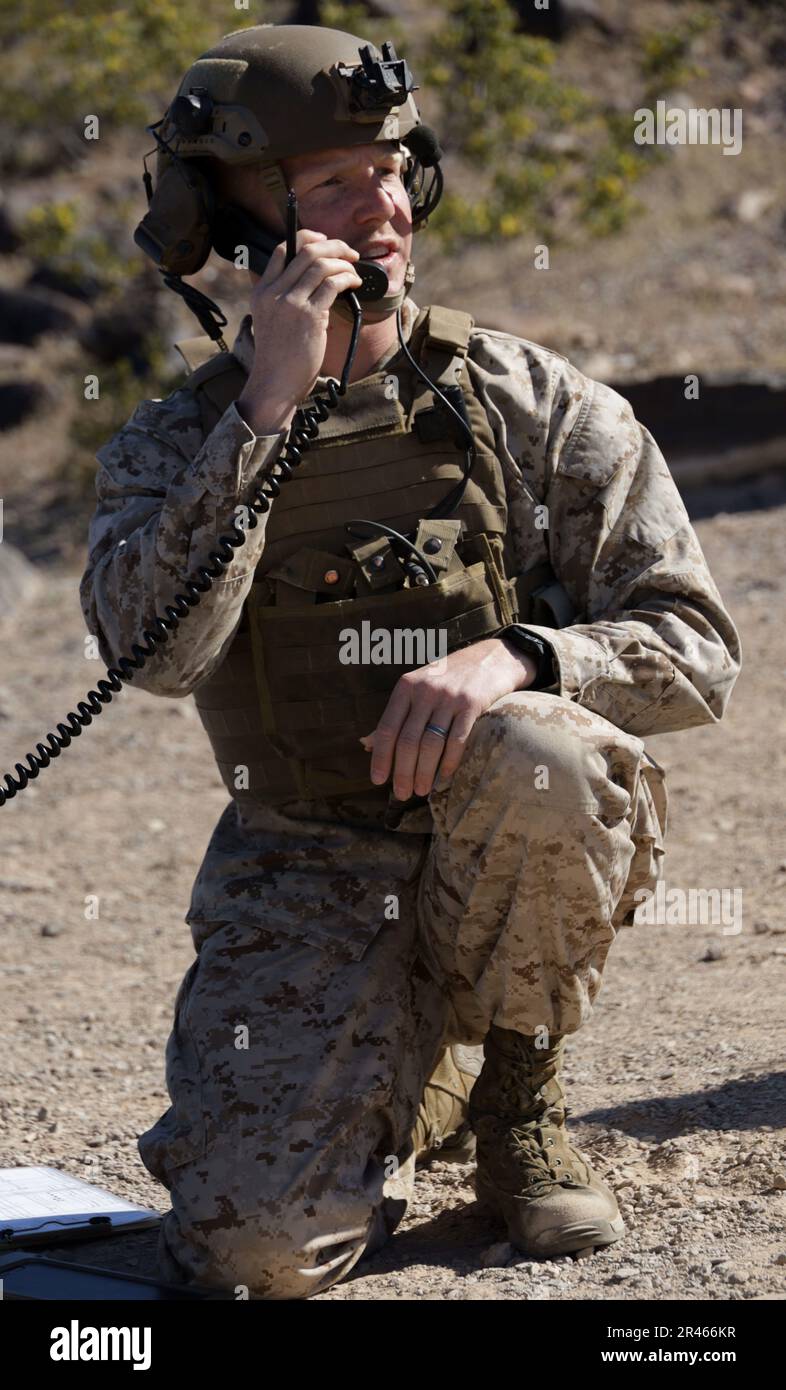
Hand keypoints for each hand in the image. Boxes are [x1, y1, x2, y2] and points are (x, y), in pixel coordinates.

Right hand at [236, 228, 362, 432]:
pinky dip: (348, 278)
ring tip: (354, 271)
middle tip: (349, 253)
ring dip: (344, 263)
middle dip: (334, 246)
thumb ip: (285, 297)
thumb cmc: (280, 356)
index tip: (325, 242)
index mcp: (261, 291)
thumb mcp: (272, 319)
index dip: (307, 238)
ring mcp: (290, 303)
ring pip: (322, 264)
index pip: (282, 249)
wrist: (275, 384)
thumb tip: (317, 277)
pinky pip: (334, 284)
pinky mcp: (309, 316)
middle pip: (306, 250)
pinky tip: (355, 284)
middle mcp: (273, 292)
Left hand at [358, 636, 537, 800]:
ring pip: (431, 744)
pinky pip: (457, 740)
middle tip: (401, 793)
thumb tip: (366, 745)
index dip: (380, 757)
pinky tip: (444, 777)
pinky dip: (449, 763)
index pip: (387, 728)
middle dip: (402, 772)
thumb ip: (394, 715)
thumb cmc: (448, 678)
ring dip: (424, 772)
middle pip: (408, 740)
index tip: (378, 781)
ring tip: (420, 790)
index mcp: (406, 687)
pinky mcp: (472, 704)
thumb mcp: (417, 688)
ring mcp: (449, 697)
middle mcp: (425, 691)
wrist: (490, 658)